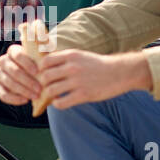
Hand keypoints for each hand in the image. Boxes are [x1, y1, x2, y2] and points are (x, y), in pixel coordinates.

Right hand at [0, 43, 42, 104]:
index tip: (37, 72)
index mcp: (13, 51)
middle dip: (26, 80)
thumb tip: (38, 25)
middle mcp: (4, 61)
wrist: (40, 78)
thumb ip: (44, 42)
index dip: (26, 63)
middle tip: (39, 88)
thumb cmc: (43, 64)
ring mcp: (0, 74)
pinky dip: (13, 98)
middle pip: (11, 70)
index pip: (16, 54)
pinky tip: (25, 100)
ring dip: (22, 90)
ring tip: (35, 96)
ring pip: (7, 82)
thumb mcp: (46, 54)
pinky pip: (2, 94)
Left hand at [37, 50, 151, 108]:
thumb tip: (46, 65)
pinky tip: (60, 102)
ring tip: (51, 96)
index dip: (40, 70)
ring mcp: (77, 82)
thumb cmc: (98, 65)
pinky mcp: (83, 95)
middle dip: (41, 84)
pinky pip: (61, 103)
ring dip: (48, 95)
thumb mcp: (80, 55)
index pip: (44, 62)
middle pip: (44, 77)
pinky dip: (57, 104)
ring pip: (50, 91)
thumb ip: (64, 59)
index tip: (42, 75)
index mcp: (70, 55)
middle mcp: (72, 67)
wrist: (119, 72)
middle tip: (43, 89)